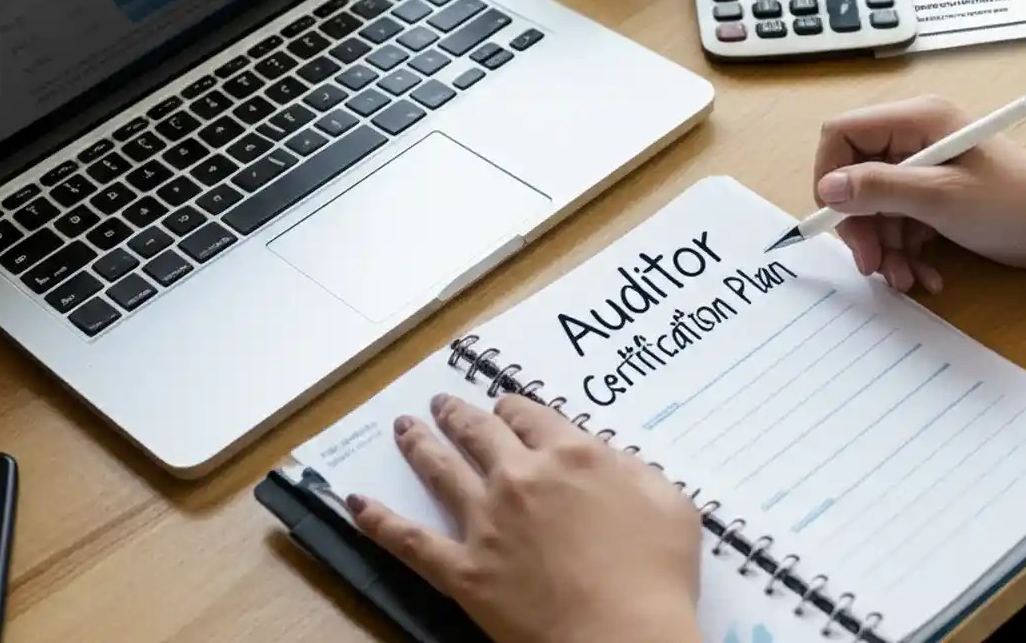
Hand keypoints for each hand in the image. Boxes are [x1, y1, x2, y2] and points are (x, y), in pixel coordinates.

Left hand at [347, 394, 702, 642]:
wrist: (622, 636)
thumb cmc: (656, 575)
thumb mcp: (669, 502)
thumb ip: (632, 469)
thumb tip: (606, 459)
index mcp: (571, 455)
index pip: (531, 416)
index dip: (514, 408)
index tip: (505, 407)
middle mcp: (521, 477)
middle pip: (481, 433)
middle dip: (459, 414)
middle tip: (442, 404)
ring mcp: (485, 522)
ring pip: (440, 470)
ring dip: (419, 443)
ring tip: (405, 427)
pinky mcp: (463, 569)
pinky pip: (408, 540)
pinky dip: (378, 520)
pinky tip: (356, 503)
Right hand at [813, 96, 1025, 292]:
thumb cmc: (1016, 204)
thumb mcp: (940, 198)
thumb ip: (879, 189)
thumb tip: (828, 188)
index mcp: (916, 121)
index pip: (842, 134)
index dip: (829, 176)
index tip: (836, 219)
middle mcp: (915, 138)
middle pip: (855, 177)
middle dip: (860, 226)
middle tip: (871, 264)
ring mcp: (925, 168)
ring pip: (875, 207)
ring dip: (883, 248)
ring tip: (904, 279)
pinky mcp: (935, 196)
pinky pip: (899, 222)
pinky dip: (904, 252)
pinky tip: (924, 275)